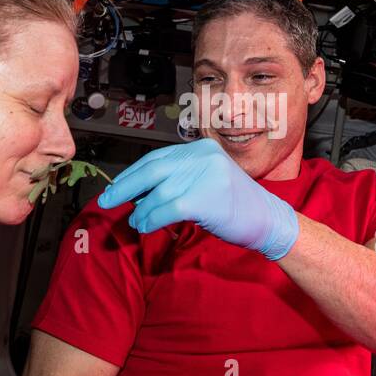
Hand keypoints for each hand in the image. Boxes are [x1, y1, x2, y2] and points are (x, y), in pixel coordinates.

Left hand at [97, 138, 299, 260]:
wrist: (268, 220)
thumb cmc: (235, 205)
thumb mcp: (207, 181)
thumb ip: (178, 180)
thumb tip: (138, 192)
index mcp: (201, 148)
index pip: (157, 157)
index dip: (133, 173)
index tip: (116, 185)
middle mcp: (202, 156)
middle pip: (152, 170)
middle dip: (125, 187)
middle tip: (106, 200)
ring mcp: (205, 175)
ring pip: (157, 193)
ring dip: (141, 210)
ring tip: (135, 221)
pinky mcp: (204, 198)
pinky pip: (166, 209)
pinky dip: (151, 219)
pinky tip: (146, 226)